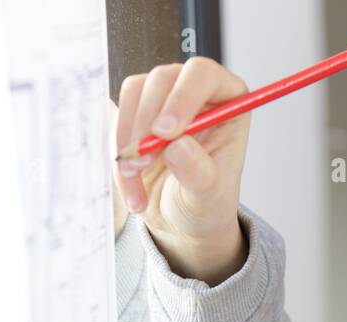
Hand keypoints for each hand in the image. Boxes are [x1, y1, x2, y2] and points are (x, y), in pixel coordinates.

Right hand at [113, 56, 249, 284]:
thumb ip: (199, 173)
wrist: (181, 221)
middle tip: (143, 161)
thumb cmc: (205, 205)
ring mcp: (164, 99)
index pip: (203, 74)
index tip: (164, 133)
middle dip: (147, 121)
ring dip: (128, 135)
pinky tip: (129, 179)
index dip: (181, 97)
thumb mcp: (208, 198)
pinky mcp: (137, 112)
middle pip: (163, 78)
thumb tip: (178, 147)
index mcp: (228, 103)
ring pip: (135, 92)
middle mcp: (197, 93)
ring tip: (135, 176)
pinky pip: (118, 115)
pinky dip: (117, 147)